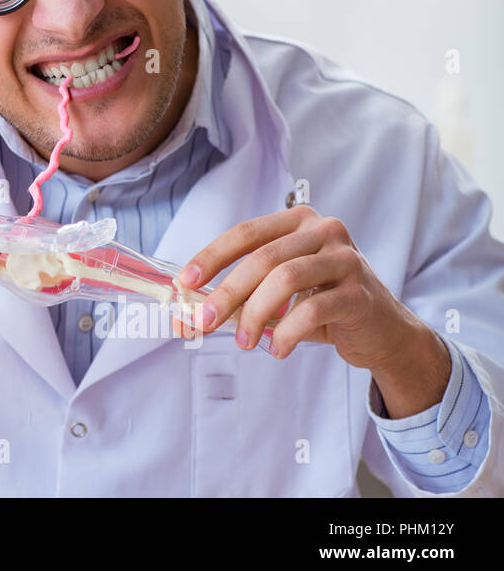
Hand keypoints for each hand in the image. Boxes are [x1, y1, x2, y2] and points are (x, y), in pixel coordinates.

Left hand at [179, 205, 424, 369]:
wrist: (384, 331)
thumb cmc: (323, 305)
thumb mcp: (282, 290)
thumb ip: (244, 292)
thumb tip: (190, 313)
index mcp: (298, 222)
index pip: (245, 233)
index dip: (212, 256)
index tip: (186, 281)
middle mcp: (324, 231)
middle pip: (262, 258)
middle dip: (226, 292)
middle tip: (204, 321)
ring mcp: (346, 259)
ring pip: (285, 279)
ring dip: (255, 314)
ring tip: (245, 342)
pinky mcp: (360, 293)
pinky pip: (312, 310)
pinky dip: (287, 333)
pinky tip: (277, 349)